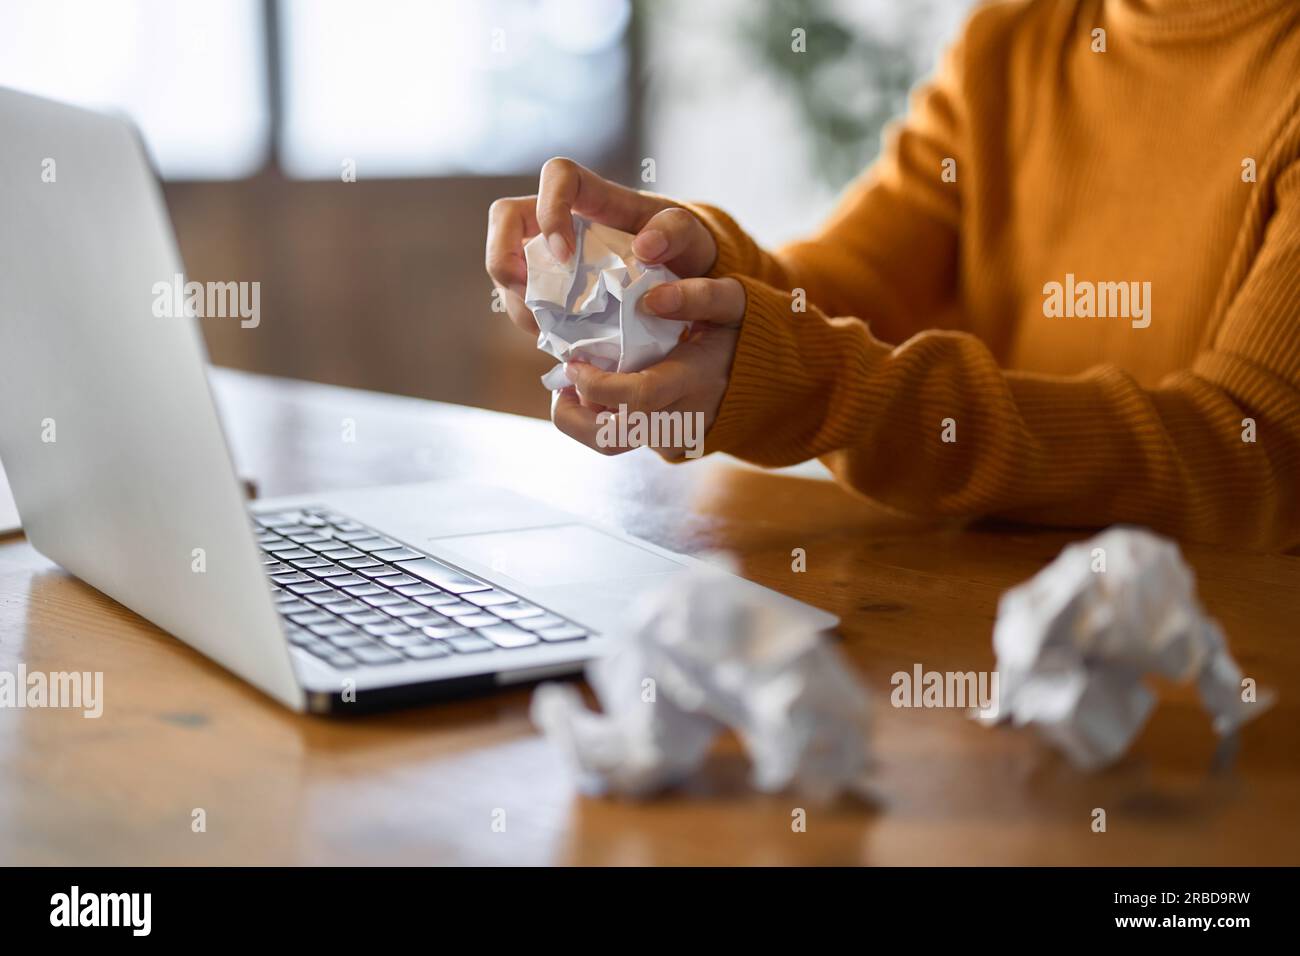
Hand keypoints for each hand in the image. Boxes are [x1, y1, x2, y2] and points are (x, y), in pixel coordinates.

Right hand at [485, 157, 717, 334]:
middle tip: (529, 295)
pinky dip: (533, 321)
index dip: (549, 209)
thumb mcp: (689, 234)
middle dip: (504, 259)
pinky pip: (521, 299)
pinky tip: (556, 336)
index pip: (558, 176)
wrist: (679, 277)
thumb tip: (644, 249)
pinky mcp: (546, 285)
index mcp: (593, 196)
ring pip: (507, 267)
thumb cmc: (679, 245)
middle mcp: (559, 219)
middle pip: (505, 220)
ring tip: (546, 328)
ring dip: (517, 301)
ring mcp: (546, 252)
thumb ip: (676, 230)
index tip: (564, 254)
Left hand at [552, 276, 745, 459]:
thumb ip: (701, 295)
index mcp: (695, 381)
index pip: (638, 397)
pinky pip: (627, 440)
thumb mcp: (734, 304)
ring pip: (613, 445)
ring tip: (577, 386)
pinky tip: (606, 392)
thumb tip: (651, 298)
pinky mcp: (669, 447)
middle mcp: (683, 419)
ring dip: (584, 419)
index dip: (597, 385)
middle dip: (573, 416)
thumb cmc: (746, 335)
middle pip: (612, 439)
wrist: (774, 386)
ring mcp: (675, 439)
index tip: (574, 363)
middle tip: (564, 382)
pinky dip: (606, 419)